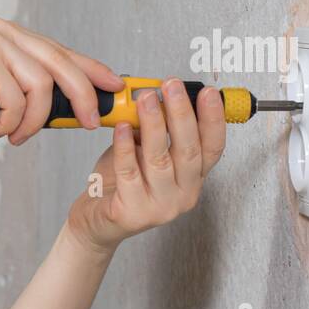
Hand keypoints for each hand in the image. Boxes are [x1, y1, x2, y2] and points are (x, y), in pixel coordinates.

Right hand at [0, 16, 125, 151]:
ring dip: (33, 120)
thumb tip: (90, 100)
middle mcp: (1, 30)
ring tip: (16, 135)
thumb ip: (45, 92)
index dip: (91, 68)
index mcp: (8, 34)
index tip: (115, 85)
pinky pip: (20, 99)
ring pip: (42, 86)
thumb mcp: (16, 100)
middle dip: (82, 95)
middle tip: (93, 122)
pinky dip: (11, 123)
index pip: (59, 50)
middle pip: (59, 62)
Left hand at [66, 78, 225, 252]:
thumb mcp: (144, 153)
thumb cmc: (120, 184)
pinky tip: (121, 127)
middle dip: (181, 113)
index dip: (213, 119)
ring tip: (146, 99)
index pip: (213, 148)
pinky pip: (129, 173)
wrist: (95, 221)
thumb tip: (158, 96)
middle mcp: (181, 195)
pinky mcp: (131, 213)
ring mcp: (159, 207)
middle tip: (172, 86)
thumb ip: (154, 131)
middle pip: (188, 150)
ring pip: (159, 159)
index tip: (207, 92)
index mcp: (191, 179)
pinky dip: (124, 147)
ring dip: (153, 124)